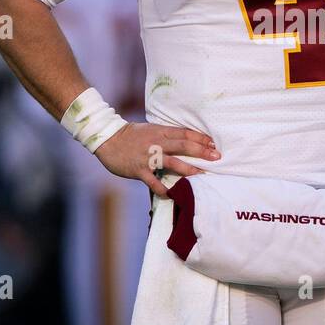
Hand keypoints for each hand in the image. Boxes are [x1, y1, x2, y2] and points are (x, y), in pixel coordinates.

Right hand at [94, 122, 220, 197]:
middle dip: (202, 152)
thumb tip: (186, 139)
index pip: (185, 133)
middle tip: (216, 157)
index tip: (213, 144)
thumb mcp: (151, 129)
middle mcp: (157, 143)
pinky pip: (154, 182)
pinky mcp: (139, 170)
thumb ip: (167, 135)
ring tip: (202, 174)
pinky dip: (164, 189)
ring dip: (190, 169)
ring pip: (173, 163)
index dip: (201, 138)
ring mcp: (148, 157)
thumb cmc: (132, 135)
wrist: (108, 140)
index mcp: (161, 131)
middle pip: (184, 146)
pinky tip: (173, 194)